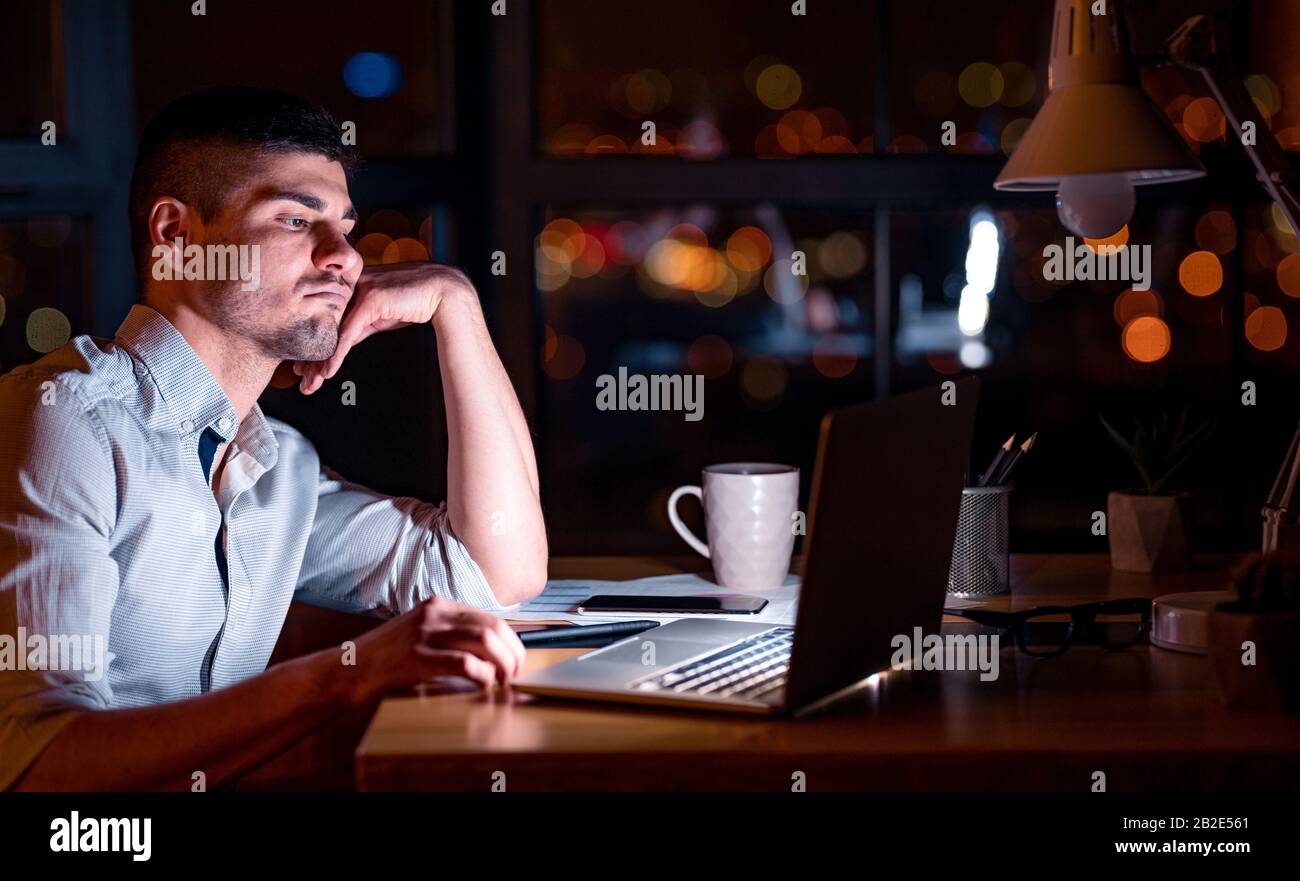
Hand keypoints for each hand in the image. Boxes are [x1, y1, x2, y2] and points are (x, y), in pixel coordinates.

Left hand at [295, 262, 474, 394]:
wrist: (443, 291)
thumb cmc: (415, 301)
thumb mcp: (381, 315)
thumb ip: (361, 324)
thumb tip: (344, 342)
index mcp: (350, 284)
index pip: (325, 318)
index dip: (315, 342)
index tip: (304, 364)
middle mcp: (350, 284)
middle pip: (323, 324)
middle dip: (311, 354)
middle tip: (300, 377)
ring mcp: (359, 290)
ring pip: (332, 330)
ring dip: (320, 360)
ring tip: (311, 381)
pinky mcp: (370, 300)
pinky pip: (348, 334)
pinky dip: (336, 355)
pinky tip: (328, 372)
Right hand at [343, 597, 525, 707]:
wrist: (347, 669)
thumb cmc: (385, 658)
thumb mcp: (419, 633)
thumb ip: (449, 634)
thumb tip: (491, 651)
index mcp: (438, 605)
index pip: (490, 617)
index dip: (511, 641)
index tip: (516, 660)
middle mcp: (435, 613)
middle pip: (494, 627)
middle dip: (513, 653)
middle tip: (515, 675)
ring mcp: (425, 633)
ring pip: (485, 641)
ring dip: (503, 665)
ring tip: (503, 682)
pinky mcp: (418, 657)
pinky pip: (465, 663)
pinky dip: (482, 676)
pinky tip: (484, 686)